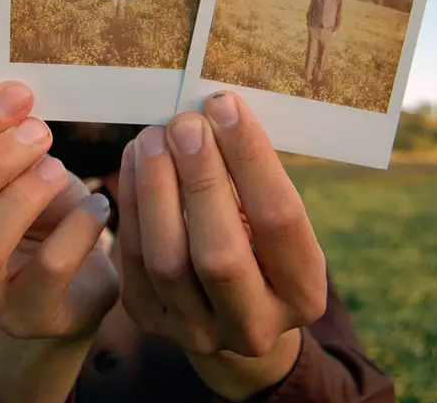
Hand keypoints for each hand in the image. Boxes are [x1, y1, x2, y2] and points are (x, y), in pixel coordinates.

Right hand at [0, 82, 118, 340]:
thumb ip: (3, 139)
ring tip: (58, 169)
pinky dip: (75, 229)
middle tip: (40, 131)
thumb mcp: (17, 171)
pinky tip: (98, 204)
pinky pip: (47, 272)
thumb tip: (14, 96)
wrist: (75, 280)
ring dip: (21, 198)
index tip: (16, 95)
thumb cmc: (39, 210)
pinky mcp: (27, 319)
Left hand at [118, 91, 326, 397]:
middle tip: (184, 121)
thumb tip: (216, 110)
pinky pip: (134, 261)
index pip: (280, 221)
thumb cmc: (259, 245)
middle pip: (221, 253)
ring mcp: (199, 332)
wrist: (229, 312)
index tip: (227, 105)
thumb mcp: (273, 221)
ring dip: (157, 189)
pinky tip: (134, 160)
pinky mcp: (151, 321)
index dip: (251, 159)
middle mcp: (255, 327)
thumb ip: (252, 179)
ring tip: (152, 136)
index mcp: (303, 295)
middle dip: (200, 178)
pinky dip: (133, 203)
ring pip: (168, 261)